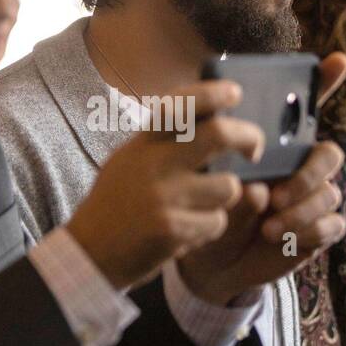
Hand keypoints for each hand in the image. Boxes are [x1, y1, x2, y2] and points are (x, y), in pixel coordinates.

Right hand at [66, 80, 264, 290]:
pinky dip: (209, 229)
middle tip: (255, 149)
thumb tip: (212, 121)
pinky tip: (186, 232)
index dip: (212, 93)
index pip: (181, 104)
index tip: (236, 92)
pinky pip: (217, 222)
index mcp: (143, 143)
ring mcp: (163, 196)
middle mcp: (153, 163)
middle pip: (219, 135)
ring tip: (201, 207)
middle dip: (249, 138)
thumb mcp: (130, 161)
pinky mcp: (172, 228)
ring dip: (224, 199)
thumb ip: (163, 143)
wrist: (90, 253)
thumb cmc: (116, 205)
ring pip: (227, 187)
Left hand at [174, 52, 345, 304]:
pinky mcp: (317, 230)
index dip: (326, 81)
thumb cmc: (207, 207)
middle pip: (329, 154)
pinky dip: (307, 231)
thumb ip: (225, 173)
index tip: (337, 59)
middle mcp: (300, 166)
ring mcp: (311, 198)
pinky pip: (332, 225)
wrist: (206, 258)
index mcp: (275, 144)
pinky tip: (279, 238)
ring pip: (330, 192)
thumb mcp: (204, 183)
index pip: (305, 108)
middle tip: (277, 195)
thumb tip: (258, 189)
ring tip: (268, 226)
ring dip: (301, 209)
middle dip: (308, 174)